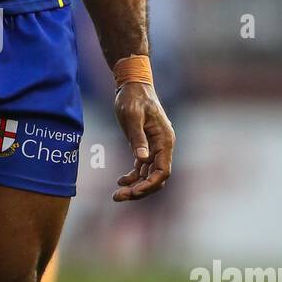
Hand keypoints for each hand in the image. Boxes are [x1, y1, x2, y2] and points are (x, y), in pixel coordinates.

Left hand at [112, 81, 174, 201]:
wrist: (132, 84)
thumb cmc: (133, 97)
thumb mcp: (132, 116)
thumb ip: (137, 138)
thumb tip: (143, 159)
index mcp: (165, 140)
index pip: (163, 170)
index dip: (150, 184)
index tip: (134, 191)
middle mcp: (163, 146)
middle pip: (156, 177)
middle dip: (140, 190)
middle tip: (119, 197)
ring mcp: (155, 148)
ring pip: (149, 175)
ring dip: (135, 187)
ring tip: (116, 196)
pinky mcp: (145, 146)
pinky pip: (142, 168)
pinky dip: (133, 177)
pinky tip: (120, 181)